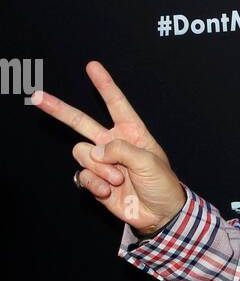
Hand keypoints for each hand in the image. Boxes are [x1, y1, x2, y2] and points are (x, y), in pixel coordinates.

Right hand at [31, 60, 186, 234]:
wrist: (160, 214)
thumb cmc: (161, 184)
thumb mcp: (148, 161)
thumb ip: (121, 150)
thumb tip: (96, 151)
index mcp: (131, 132)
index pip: (115, 104)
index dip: (104, 85)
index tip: (92, 66)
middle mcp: (113, 144)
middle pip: (81, 122)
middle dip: (59, 110)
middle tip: (38, 96)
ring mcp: (102, 163)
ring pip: (81, 153)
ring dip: (98, 168)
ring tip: (117, 179)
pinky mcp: (95, 181)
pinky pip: (82, 175)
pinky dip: (94, 183)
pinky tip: (109, 191)